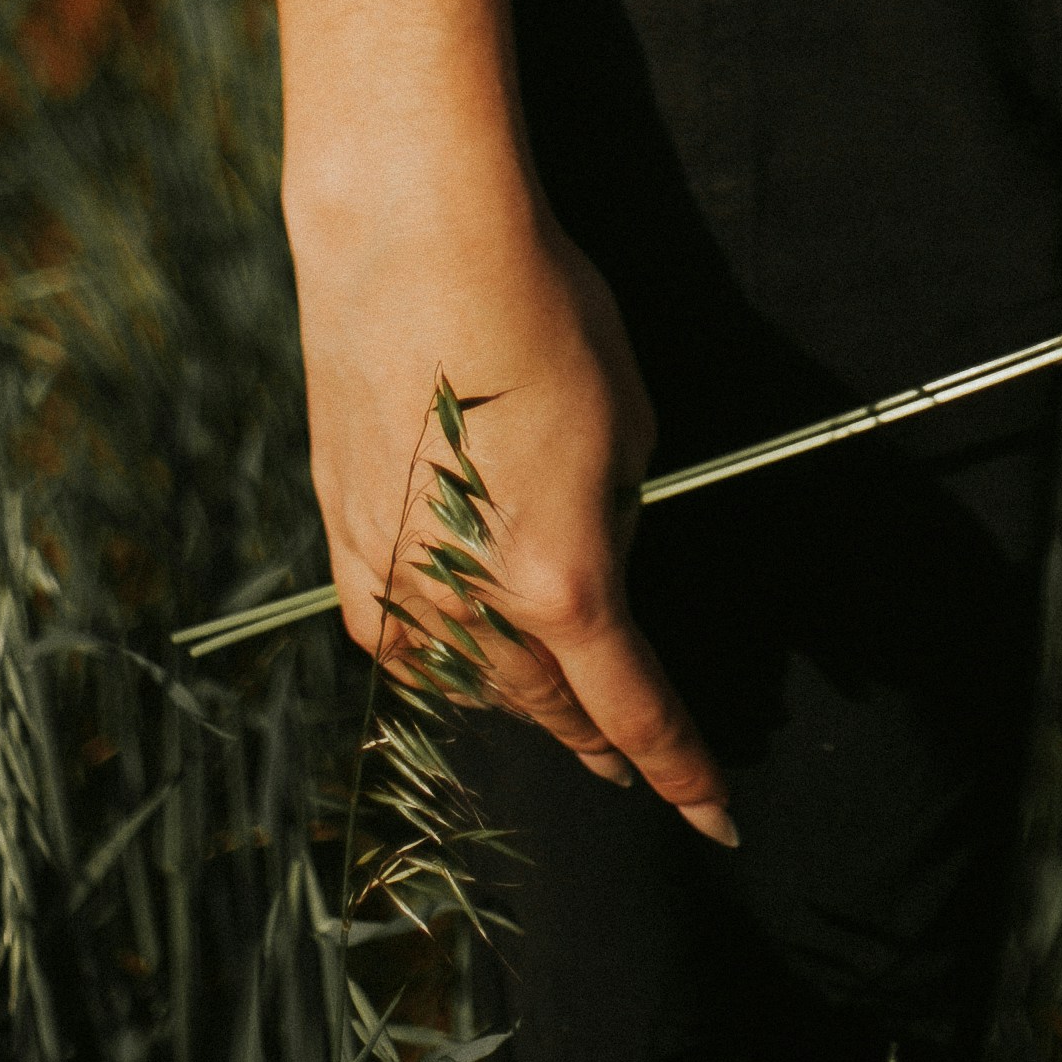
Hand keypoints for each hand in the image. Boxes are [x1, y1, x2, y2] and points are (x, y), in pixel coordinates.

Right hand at [286, 143, 737, 844]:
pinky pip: (397, 640)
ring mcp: (399, 580)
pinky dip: (434, 659)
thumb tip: (592, 561)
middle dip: (598, 740)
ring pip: (467, 684)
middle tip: (628, 765)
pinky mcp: (345, 542)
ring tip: (548, 711)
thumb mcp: (629, 425)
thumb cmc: (539, 314)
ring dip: (516, 701)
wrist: (412, 245)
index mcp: (567, 583)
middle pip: (550, 709)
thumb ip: (616, 520)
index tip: (716, 816)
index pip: (637, 714)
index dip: (682, 772)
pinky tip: (448, 662)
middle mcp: (475, 605)